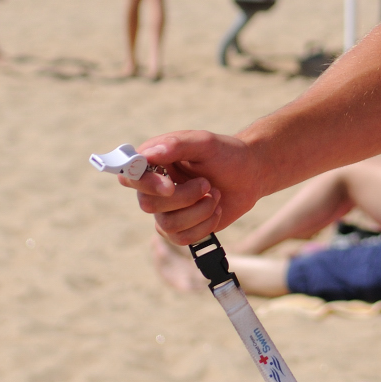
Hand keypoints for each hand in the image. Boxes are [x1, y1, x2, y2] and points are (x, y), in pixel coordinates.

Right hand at [118, 130, 264, 244]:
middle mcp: (154, 186)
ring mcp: (166, 209)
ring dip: (199, 212)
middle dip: (184, 198)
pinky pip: (181, 239)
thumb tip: (148, 154)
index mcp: (154, 160)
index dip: (145, 184)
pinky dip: (204, 226)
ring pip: (166, 225)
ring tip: (216, 195)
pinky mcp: (181, 227)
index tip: (171, 186)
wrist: (250, 174)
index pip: (129, 176)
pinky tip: (216, 210)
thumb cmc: (227, 154)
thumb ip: (177, 145)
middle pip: (148, 204)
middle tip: (207, 184)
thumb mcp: (205, 142)